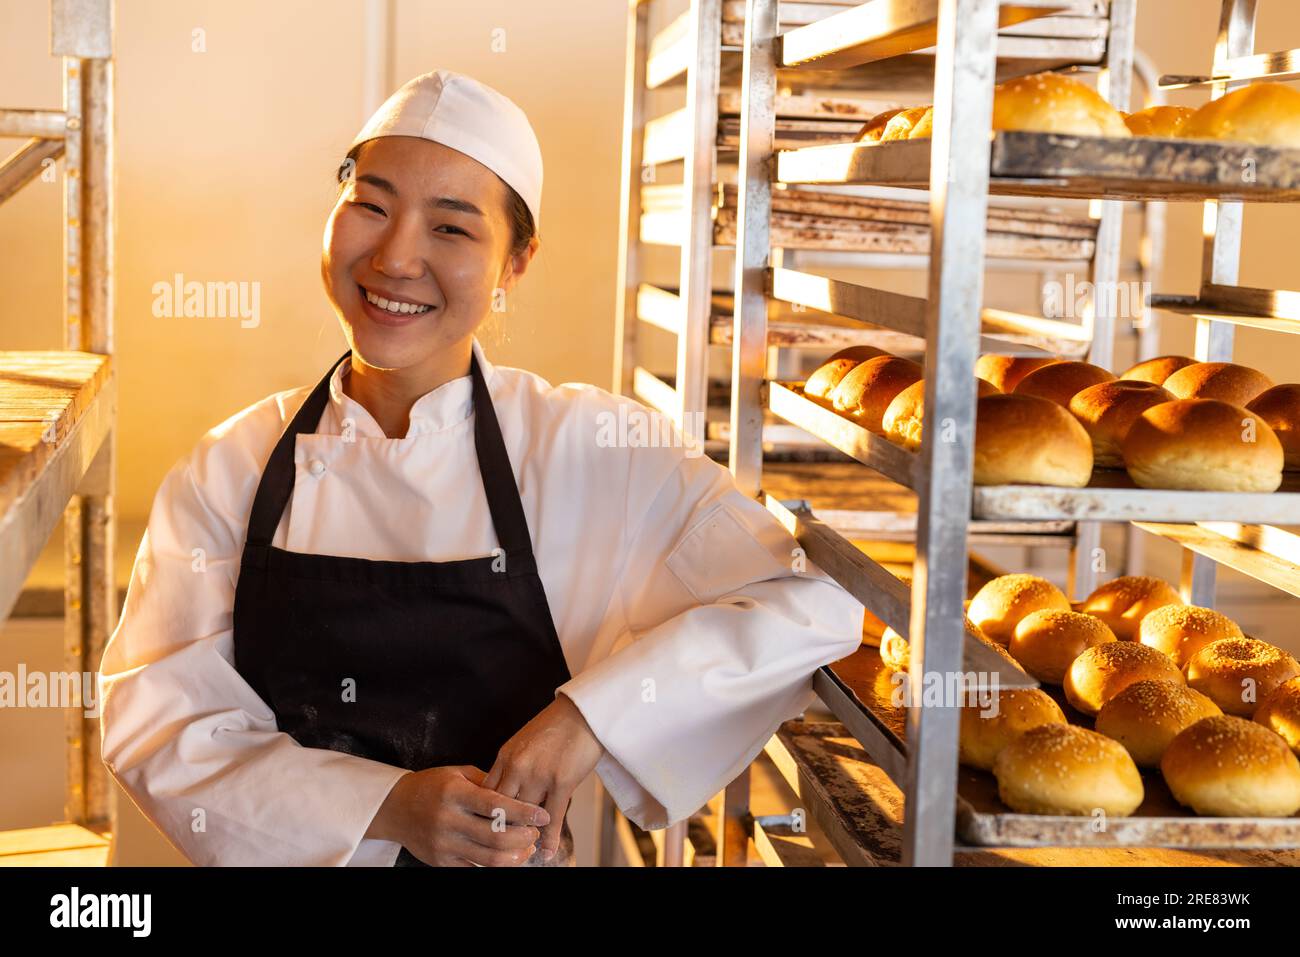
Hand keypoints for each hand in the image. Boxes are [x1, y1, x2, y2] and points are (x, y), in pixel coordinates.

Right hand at [367, 765, 550, 865]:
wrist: (395, 808)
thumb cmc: (432, 786)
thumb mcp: (457, 773)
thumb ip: (487, 782)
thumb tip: (520, 790)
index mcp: (455, 793)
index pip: (496, 806)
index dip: (524, 813)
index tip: (542, 815)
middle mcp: (448, 819)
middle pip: (496, 837)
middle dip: (524, 837)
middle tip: (536, 832)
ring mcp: (444, 844)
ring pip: (489, 859)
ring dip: (515, 856)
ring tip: (527, 847)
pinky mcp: (441, 861)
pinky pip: (474, 869)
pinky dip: (497, 866)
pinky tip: (509, 857)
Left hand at [483, 694, 603, 861]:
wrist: (583, 712)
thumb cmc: (556, 725)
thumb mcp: (524, 741)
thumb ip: (512, 765)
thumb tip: (505, 789)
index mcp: (505, 756)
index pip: (486, 794)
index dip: (486, 816)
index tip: (486, 832)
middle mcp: (517, 767)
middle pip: (500, 808)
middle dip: (500, 831)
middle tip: (500, 849)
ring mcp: (538, 775)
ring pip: (523, 816)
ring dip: (523, 836)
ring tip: (523, 853)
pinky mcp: (561, 782)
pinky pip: (551, 818)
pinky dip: (549, 839)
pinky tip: (547, 852)